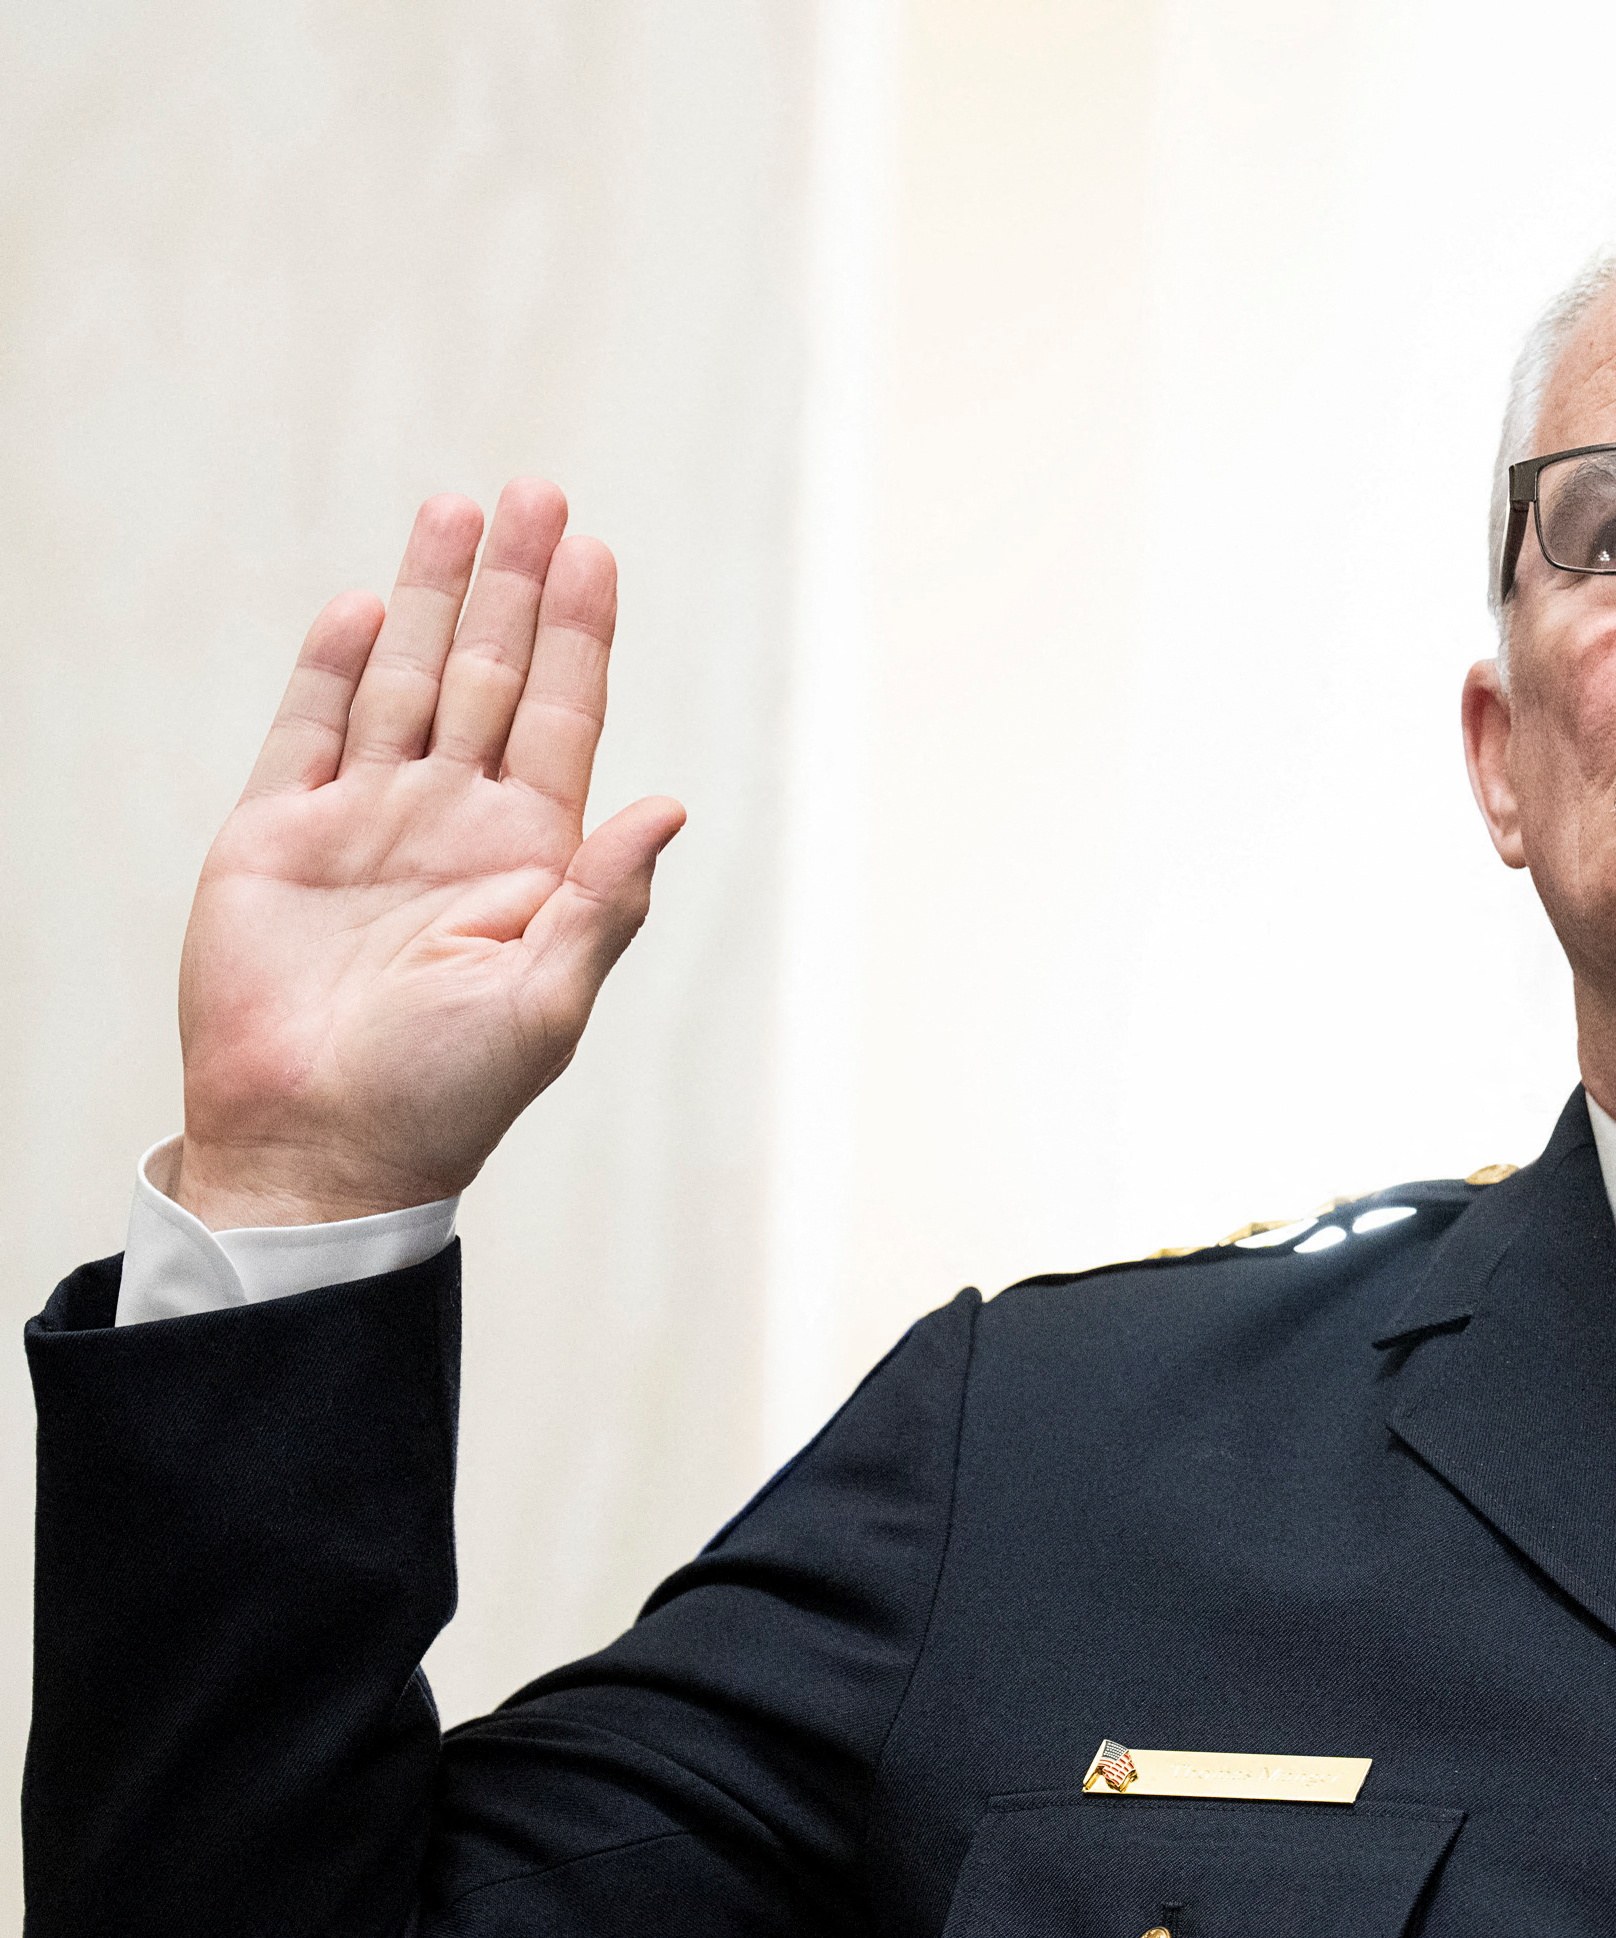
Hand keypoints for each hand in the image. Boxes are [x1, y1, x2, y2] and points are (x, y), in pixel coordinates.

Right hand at [170, 481, 685, 1229]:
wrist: (318, 1150)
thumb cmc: (446, 1097)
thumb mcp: (547, 1005)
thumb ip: (604, 903)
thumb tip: (670, 805)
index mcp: (529, 857)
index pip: (564, 717)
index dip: (581, 634)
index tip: (596, 551)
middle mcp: (452, 822)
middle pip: (490, 675)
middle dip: (514, 586)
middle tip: (536, 491)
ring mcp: (365, 822)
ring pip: (402, 681)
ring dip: (432, 599)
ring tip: (457, 511)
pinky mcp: (278, 838)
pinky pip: (308, 731)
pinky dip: (332, 667)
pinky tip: (366, 605)